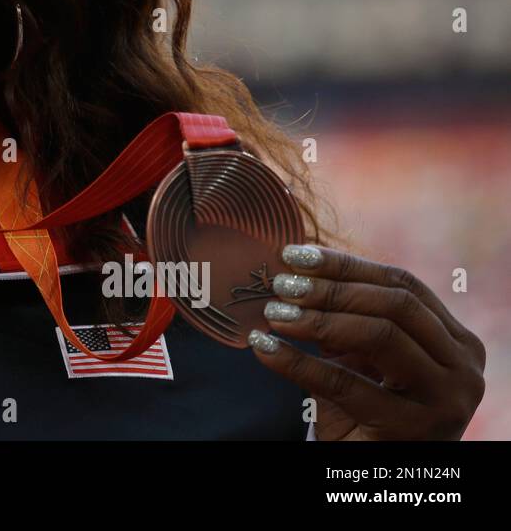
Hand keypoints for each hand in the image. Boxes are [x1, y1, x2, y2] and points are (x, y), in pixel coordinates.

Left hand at [247, 244, 485, 440]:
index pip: (403, 284)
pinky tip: (264, 348)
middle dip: (332, 288)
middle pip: (395, 304)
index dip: (347, 265)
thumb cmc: (368, 410)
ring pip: (380, 335)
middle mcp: (462, 367)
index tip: (294, 254)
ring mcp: (444, 399)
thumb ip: (347, 317)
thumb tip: (295, 268)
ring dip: (318, 319)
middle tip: (281, 285)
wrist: (376, 472)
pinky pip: (346, 384)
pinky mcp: (412, 430)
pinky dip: (298, 362)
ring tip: (274, 314)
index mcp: (455, 341)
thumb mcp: (365, 359)